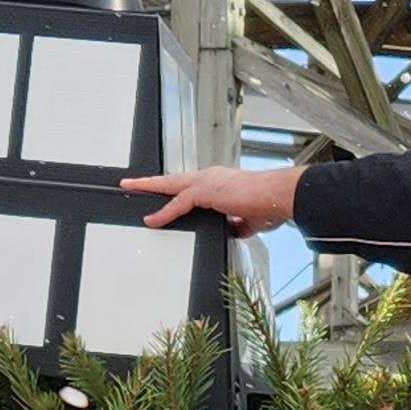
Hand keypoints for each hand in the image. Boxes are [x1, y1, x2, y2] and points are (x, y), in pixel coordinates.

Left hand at [120, 163, 304, 240]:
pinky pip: (179, 202)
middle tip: (131, 183)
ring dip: (149, 188)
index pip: (190, 187)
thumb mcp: (250, 221)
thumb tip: (233, 231)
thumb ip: (238, 224)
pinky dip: (164, 212)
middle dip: (151, 182)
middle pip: (173, 180)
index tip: (161, 197)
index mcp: (221, 183)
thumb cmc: (271, 205)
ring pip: (170, 184)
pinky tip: (152, 220)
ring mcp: (208, 181)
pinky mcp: (206, 190)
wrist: (279, 197)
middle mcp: (211, 178)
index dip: (174, 193)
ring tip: (131, 189)